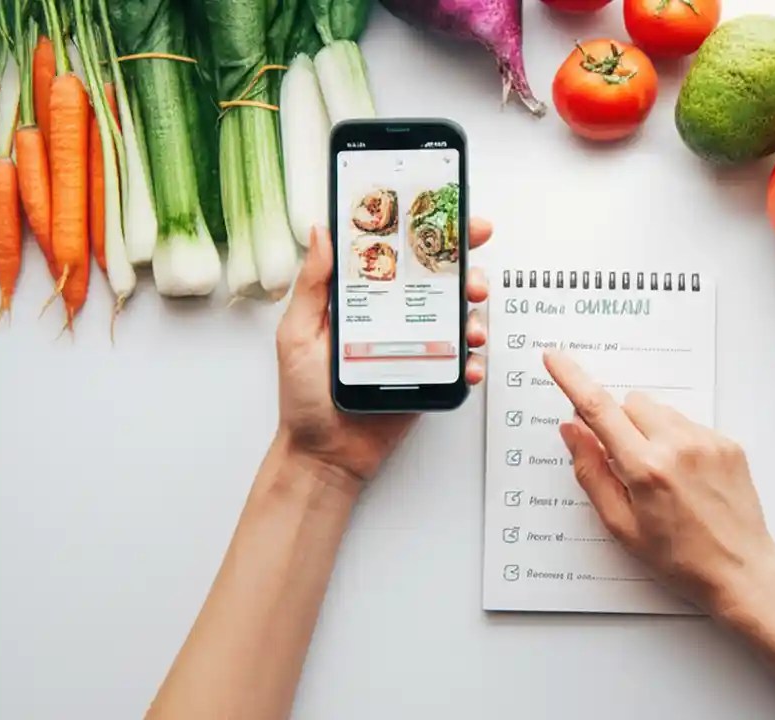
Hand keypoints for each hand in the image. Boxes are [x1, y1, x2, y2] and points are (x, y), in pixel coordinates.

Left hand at [274, 222, 492, 487]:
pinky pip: (462, 364)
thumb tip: (321, 232)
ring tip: (473, 327)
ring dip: (476, 316)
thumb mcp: (298, 333)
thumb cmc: (304, 396)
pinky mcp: (432, 378)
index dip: (430, 232)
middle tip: (473, 279)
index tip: (454, 217)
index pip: (400, 254)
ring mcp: (418, 347)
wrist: (324, 454)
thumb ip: (313, 285)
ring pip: (460, 318)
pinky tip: (470, 365)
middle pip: (442, 282)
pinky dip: (474, 362)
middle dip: (468, 272)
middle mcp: (396, 317)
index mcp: (365, 298)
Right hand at [543, 350, 774, 614]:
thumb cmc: (679, 558)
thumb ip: (591, 473)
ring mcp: (707, 441)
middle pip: (631, 404)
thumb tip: (572, 430)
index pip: (599, 409)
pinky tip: (687, 478)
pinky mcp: (727, 444)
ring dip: (650, 430)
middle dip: (620, 424)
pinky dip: (678, 441)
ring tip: (662, 477)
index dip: (572, 379)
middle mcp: (678, 445)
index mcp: (645, 468)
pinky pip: (690, 424)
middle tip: (626, 464)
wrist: (741, 570)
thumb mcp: (621, 526)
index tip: (555, 358)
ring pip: (661, 411)